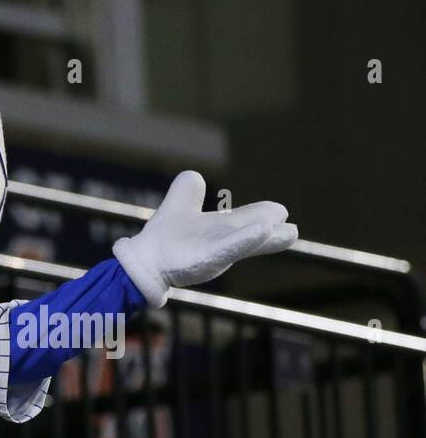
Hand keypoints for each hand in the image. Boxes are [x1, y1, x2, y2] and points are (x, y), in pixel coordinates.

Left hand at [113, 170, 297, 307]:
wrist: (145, 262)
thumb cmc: (166, 241)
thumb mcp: (179, 207)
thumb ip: (188, 192)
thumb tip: (195, 175)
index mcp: (221, 229)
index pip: (248, 222)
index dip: (263, 217)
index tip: (280, 212)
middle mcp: (223, 241)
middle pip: (253, 233)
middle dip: (272, 230)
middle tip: (292, 230)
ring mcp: (216, 250)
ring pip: (247, 242)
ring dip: (268, 237)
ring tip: (291, 232)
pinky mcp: (207, 257)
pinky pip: (230, 248)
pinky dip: (246, 240)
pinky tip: (263, 231)